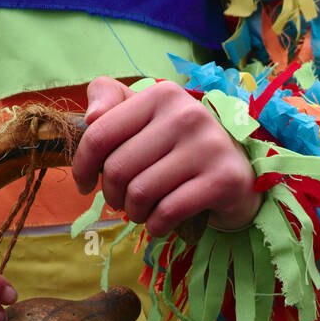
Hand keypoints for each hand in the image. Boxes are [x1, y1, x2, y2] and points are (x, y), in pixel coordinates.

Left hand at [72, 76, 261, 237]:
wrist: (238, 172)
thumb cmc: (179, 146)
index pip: (100, 133)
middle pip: (118, 168)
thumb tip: (91, 118)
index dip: (82, 166)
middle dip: (112, 195)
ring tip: (141, 212)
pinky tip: (158, 223)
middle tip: (121, 202)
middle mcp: (186, 114)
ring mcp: (208, 147)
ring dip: (133, 213)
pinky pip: (167, 212)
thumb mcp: (146, 115)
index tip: (84, 185)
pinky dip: (155, 226)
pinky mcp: (223, 180)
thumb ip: (111, 100)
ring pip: (140, 193)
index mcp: (162, 94)